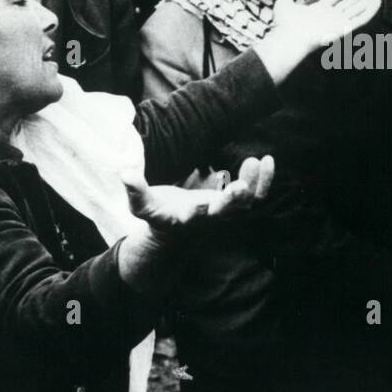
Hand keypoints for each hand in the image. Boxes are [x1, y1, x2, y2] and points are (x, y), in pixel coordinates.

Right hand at [123, 156, 274, 230]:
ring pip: (247, 204)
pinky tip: (268, 160)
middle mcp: (210, 218)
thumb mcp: (141, 205)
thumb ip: (135, 190)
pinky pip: (257, 195)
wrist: (178, 231)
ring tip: (256, 160)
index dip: (197, 212)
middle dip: (233, 201)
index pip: (192, 217)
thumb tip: (123, 171)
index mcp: (185, 219)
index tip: (197, 206)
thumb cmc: (158, 214)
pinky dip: (263, 180)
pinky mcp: (237, 204)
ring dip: (255, 185)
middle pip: (226, 213)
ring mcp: (227, 212)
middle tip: (240, 186)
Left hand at [254, 0, 380, 83]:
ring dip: (366, 4)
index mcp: (316, 13)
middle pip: (345, 8)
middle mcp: (328, 19)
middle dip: (355, 0)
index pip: (328, 5)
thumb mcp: (284, 3)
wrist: (291, 38)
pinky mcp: (344, 28)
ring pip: (355, 12)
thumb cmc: (285, 25)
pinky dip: (370, 10)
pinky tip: (377, 2)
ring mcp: (337, 23)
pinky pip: (360, 18)